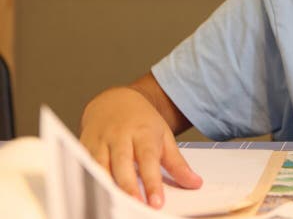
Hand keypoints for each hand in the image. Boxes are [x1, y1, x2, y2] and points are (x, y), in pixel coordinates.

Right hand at [79, 87, 201, 207]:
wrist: (115, 100)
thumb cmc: (141, 121)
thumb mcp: (164, 137)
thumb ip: (177, 163)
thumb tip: (195, 183)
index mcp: (143, 133)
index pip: (148, 160)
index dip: (151, 182)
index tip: (156, 202)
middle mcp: (120, 136)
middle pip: (122, 164)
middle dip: (128, 187)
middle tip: (136, 207)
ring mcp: (100, 141)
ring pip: (99, 167)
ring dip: (105, 187)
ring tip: (114, 206)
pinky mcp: (83, 146)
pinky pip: (83, 166)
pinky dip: (87, 181)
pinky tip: (94, 194)